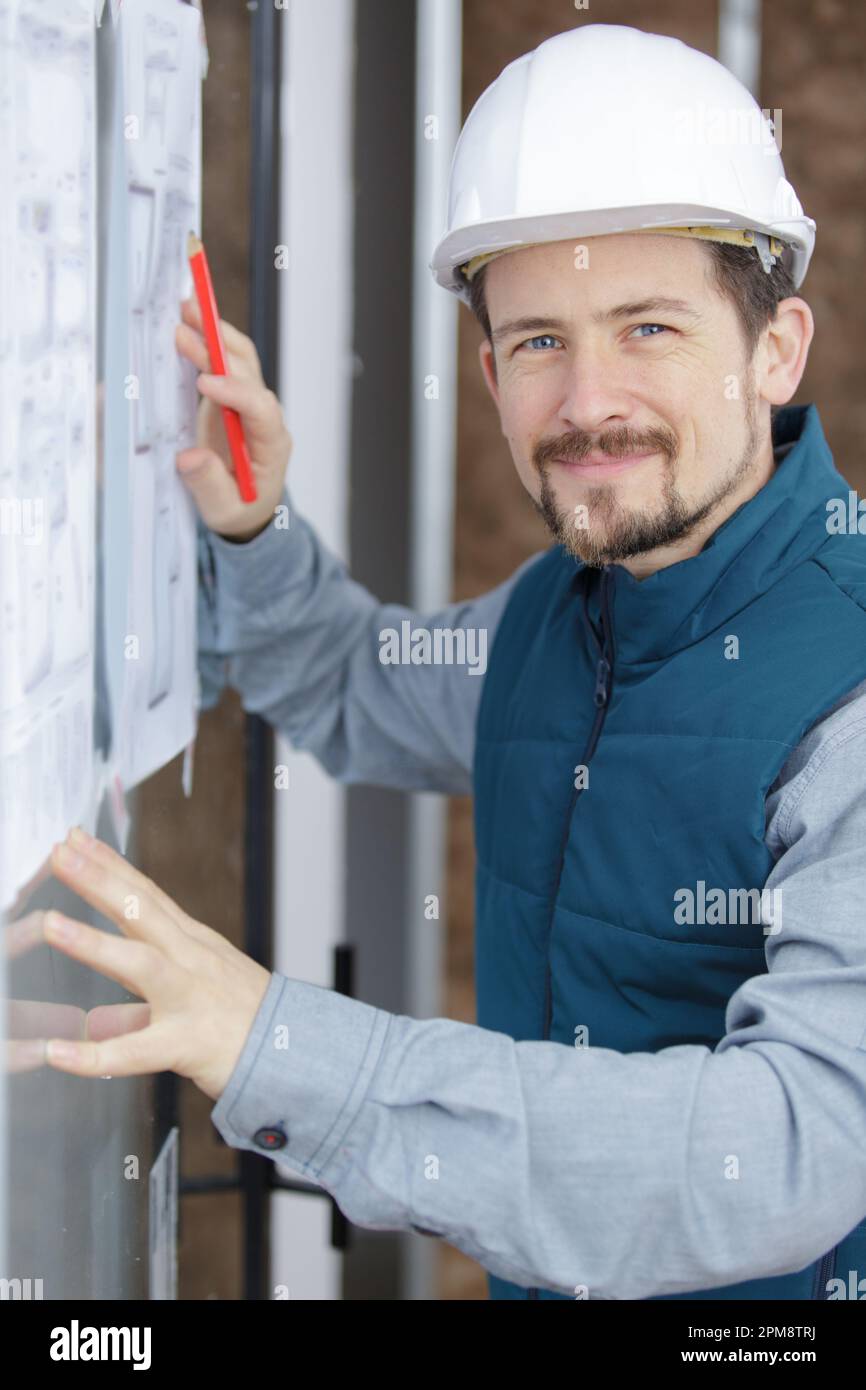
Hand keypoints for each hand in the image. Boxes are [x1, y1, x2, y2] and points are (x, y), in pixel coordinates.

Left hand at [43, 828, 270, 1101]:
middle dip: (98, 880)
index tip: (75, 839)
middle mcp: (190, 961)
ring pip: (139, 965)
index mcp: (191, 944)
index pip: (146, 894)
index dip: (110, 865)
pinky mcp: (187, 1043)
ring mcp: (190, 999)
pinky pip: (135, 1052)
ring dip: (92, 943)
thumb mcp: (195, 994)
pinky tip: (56, 1052)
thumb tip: (95, 1022)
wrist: (297, 1052)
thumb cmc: (245, 1021)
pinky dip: (92, 1055)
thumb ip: (136, 1006)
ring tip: (51, 925)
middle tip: (60, 854)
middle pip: (141, 911)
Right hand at [175, 296, 291, 541]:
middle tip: (188, 326)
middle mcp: (265, 418)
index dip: (236, 393)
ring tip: (188, 310)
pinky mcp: (232, 397)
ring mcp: (249, 404)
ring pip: (240, 360)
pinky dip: (207, 342)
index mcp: (271, 446)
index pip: (261, 410)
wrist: (247, 507)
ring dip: (216, 334)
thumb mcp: (224, 509)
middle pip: (249, 375)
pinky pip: (224, 364)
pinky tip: (187, 324)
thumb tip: (189, 458)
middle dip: (220, 350)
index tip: (204, 385)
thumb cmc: (239, 509)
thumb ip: (209, 485)